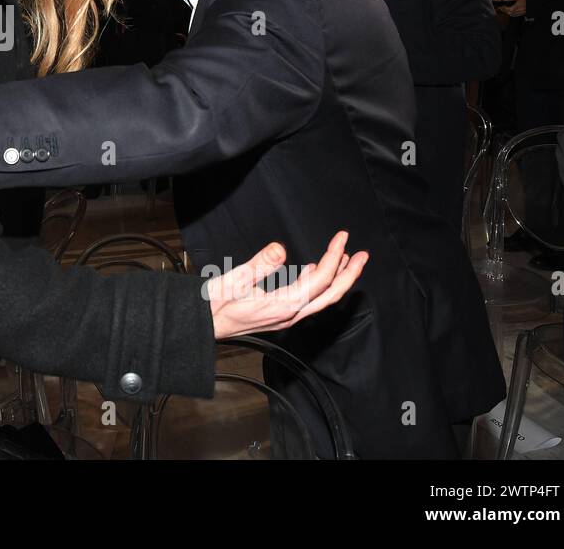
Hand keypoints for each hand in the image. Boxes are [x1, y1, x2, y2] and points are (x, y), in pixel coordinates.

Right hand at [205, 231, 368, 338]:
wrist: (201, 326)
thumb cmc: (213, 305)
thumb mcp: (233, 281)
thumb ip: (259, 264)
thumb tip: (281, 248)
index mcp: (282, 305)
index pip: (319, 280)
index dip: (334, 258)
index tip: (342, 238)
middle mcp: (289, 314)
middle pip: (330, 295)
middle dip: (349, 274)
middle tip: (363, 254)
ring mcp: (285, 316)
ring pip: (321, 298)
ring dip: (337, 279)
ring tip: (347, 259)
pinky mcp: (279, 314)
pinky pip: (307, 300)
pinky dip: (318, 284)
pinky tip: (313, 270)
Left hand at [493, 0, 525, 17]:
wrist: (533, 1)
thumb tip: (505, 0)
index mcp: (517, 6)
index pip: (508, 9)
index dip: (503, 8)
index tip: (501, 6)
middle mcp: (518, 10)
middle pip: (509, 13)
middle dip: (504, 10)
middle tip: (501, 7)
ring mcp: (520, 12)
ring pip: (512, 14)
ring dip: (507, 12)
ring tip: (505, 9)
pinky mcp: (522, 13)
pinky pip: (515, 15)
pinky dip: (511, 13)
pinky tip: (510, 11)